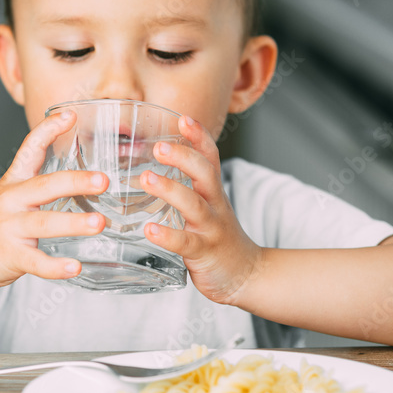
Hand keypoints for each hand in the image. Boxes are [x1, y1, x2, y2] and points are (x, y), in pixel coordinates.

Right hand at [0, 110, 107, 290]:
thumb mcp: (10, 195)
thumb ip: (40, 185)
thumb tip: (81, 176)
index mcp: (14, 182)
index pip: (30, 148)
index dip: (49, 129)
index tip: (70, 114)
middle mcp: (11, 201)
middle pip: (45, 186)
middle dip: (76, 181)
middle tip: (103, 180)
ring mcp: (9, 228)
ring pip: (44, 223)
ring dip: (74, 223)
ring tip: (99, 223)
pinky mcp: (10, 255)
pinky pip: (36, 262)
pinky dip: (56, 267)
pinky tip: (75, 267)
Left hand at [140, 115, 263, 304]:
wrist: (246, 274)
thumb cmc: (217, 236)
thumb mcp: (206, 205)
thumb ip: (185, 187)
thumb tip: (149, 168)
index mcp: (212, 191)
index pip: (210, 156)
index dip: (198, 136)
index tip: (182, 118)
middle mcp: (214, 204)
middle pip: (204, 173)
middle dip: (183, 156)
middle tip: (158, 146)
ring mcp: (211, 228)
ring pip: (193, 204)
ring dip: (170, 189)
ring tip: (146, 179)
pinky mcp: (204, 252)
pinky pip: (186, 242)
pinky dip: (167, 235)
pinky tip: (150, 230)